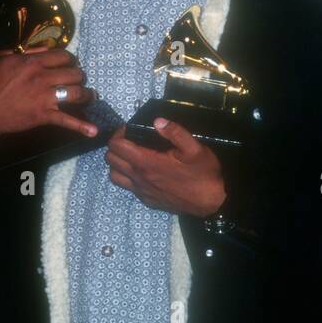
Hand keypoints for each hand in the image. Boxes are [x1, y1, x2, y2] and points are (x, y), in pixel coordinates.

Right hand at [0, 48, 97, 151]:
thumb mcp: (0, 58)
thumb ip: (22, 51)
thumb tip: (42, 49)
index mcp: (33, 62)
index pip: (63, 56)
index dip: (70, 60)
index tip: (71, 64)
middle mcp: (42, 77)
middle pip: (74, 73)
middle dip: (80, 76)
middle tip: (78, 80)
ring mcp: (45, 97)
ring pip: (76, 93)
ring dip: (87, 95)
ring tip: (90, 97)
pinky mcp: (44, 115)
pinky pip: (66, 120)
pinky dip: (81, 126)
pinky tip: (93, 131)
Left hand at [105, 119, 225, 216]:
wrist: (211, 202)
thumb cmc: (203, 173)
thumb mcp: (195, 148)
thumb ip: (175, 132)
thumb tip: (157, 120)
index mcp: (147, 162)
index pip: (116, 146)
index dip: (119, 134)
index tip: (130, 129)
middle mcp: (139, 178)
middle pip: (110, 159)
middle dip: (116, 146)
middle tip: (131, 140)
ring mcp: (141, 191)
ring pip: (114, 175)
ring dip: (118, 163)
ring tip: (133, 155)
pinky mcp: (146, 200)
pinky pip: (127, 187)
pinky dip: (127, 177)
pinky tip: (144, 171)